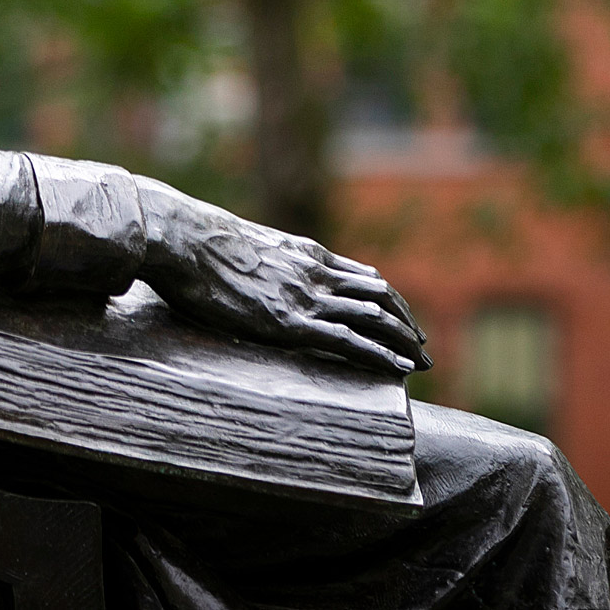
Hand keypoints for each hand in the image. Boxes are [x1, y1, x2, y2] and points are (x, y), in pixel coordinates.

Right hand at [134, 178, 428, 375]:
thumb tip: (258, 273)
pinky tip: (398, 369)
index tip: (402, 318)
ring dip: (403, 341)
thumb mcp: (245, 246)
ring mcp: (307, 296)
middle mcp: (316, 272)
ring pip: (374, 318)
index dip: (388, 300)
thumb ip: (266, 261)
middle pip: (379, 297)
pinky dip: (380, 355)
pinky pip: (349, 340)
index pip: (362, 278)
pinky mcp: (293, 321)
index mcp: (306, 254)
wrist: (186, 240)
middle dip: (406, 323)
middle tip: (423, 347)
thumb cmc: (199, 245)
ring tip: (421, 363)